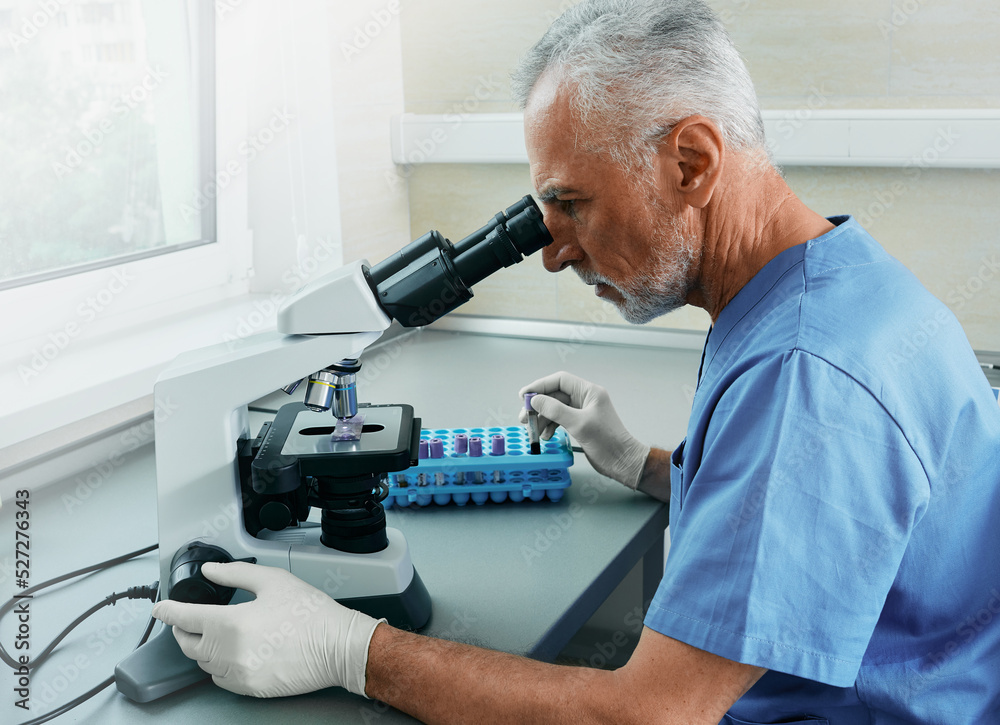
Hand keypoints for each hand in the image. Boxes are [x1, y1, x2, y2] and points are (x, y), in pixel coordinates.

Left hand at [151, 562, 382, 698]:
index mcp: (231, 624)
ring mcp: (239, 674)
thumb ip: (235, 574)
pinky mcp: (250, 689)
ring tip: (215, 633)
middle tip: (188, 619)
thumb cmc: (311, 614)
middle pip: (189, 644)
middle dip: (183, 630)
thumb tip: (212, 570)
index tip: (161, 608)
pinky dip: (218, 666)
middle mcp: (230, 653)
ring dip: (202, 647)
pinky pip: (220, 679)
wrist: (338, 646)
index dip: (168, 611)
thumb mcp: (273, 581)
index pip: (185, 618)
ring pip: (203, 663)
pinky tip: (231, 653)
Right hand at [519, 371, 649, 489]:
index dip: (540, 385)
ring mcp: (582, 412)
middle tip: (525, 416)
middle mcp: (585, 399)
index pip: (560, 380)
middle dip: (538, 405)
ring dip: (542, 418)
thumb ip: (556, 410)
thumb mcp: (579, 424)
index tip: (524, 395)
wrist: (622, 462)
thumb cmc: (609, 442)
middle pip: (555, 395)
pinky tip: (546, 436)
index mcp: (589, 392)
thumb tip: (536, 400)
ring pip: (555, 409)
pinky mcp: (580, 425)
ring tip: (532, 429)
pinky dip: (550, 427)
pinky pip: (559, 420)